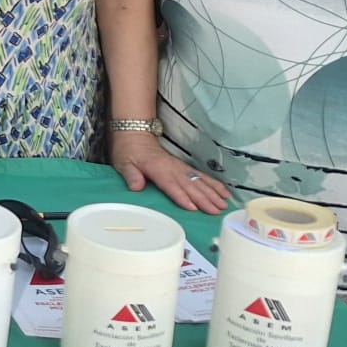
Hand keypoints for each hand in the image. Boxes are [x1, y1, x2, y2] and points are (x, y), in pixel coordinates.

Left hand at [110, 132, 228, 213]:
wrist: (135, 136)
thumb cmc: (128, 151)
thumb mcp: (123, 163)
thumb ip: (131, 175)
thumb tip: (136, 187)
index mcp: (157, 169)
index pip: (171, 185)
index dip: (182, 196)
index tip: (193, 207)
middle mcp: (172, 168)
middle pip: (190, 185)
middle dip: (205, 199)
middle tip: (216, 211)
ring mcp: (180, 167)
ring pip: (199, 181)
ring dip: (213, 193)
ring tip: (224, 204)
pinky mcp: (184, 167)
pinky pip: (201, 175)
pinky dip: (213, 184)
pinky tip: (223, 192)